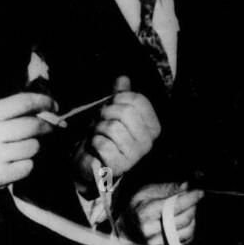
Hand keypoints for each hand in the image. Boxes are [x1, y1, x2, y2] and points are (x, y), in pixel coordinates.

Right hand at [0, 91, 54, 197]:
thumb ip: (7, 112)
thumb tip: (40, 109)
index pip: (24, 102)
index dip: (44, 102)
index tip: (54, 106)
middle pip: (33, 125)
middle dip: (46, 127)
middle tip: (47, 128)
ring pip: (33, 147)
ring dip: (32, 147)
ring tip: (19, 149)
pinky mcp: (0, 175)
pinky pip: (28, 166)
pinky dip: (25, 165)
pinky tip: (13, 164)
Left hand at [75, 75, 161, 195]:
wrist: (92, 159)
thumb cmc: (104, 134)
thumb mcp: (112, 111)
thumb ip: (120, 95)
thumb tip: (123, 78)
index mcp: (152, 127)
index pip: (138, 100)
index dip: (118, 98)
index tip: (111, 106)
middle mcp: (148, 142)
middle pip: (126, 112)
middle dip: (106, 113)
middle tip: (101, 122)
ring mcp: (135, 156)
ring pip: (113, 127)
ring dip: (98, 128)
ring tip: (98, 135)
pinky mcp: (119, 166)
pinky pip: (103, 143)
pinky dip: (94, 142)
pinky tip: (96, 148)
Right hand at [125, 181, 203, 244]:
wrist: (126, 227)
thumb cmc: (138, 207)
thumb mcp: (147, 192)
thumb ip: (167, 188)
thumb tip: (187, 186)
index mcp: (144, 214)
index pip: (174, 206)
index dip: (190, 198)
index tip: (199, 192)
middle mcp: (150, 232)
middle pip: (183, 219)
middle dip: (193, 207)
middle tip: (194, 199)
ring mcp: (156, 244)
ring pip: (187, 231)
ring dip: (193, 219)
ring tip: (189, 210)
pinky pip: (185, 241)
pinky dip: (189, 229)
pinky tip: (185, 221)